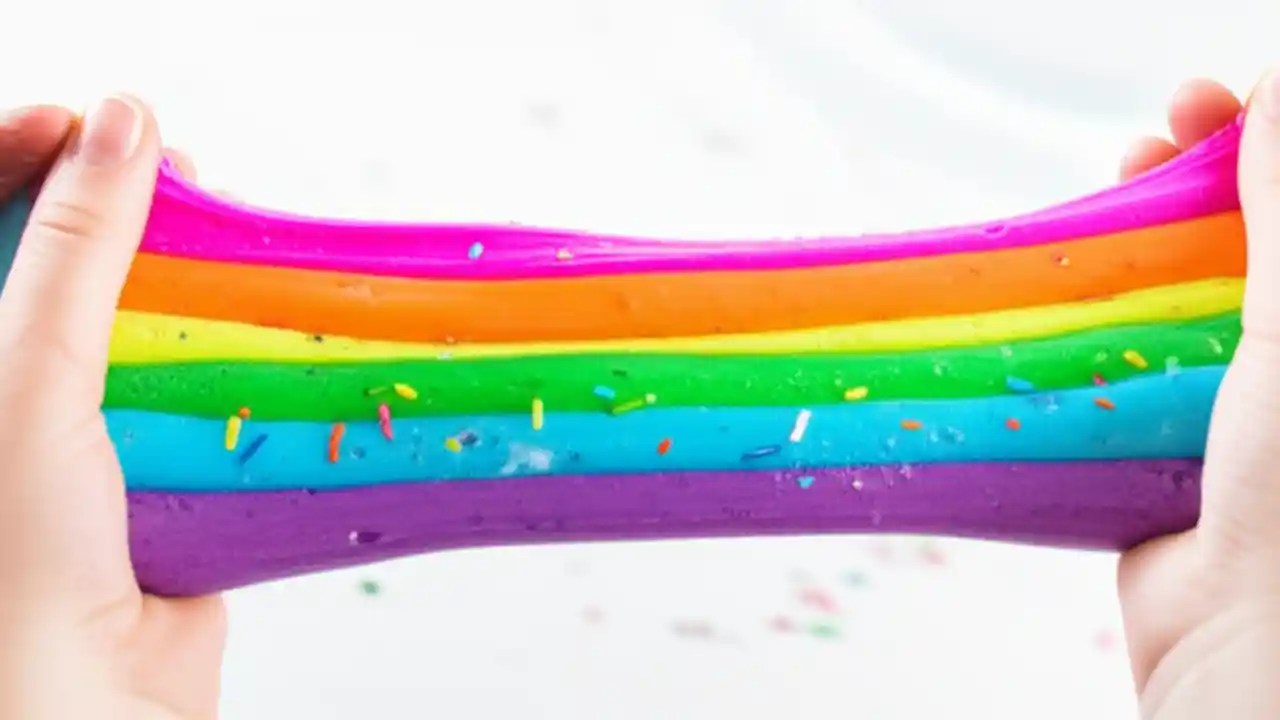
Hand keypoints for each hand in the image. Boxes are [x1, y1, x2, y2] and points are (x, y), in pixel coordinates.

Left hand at [0, 99, 224, 718]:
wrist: (94, 703)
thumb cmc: (19, 559)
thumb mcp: (31, 375)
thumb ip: (76, 250)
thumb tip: (120, 124)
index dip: (25, 156)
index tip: (87, 124)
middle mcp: (22, 384)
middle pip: (73, 257)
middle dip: (124, 207)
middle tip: (179, 179)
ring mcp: (96, 424)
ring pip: (152, 317)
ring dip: (199, 278)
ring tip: (236, 239)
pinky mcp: (168, 464)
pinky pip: (209, 385)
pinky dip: (242, 353)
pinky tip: (268, 326)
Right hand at [1118, 77, 1279, 717]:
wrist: (1237, 643)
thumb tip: (1274, 90)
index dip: (1264, 139)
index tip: (1218, 101)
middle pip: (1243, 234)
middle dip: (1200, 171)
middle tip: (1154, 137)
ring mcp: (1232, 398)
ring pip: (1177, 286)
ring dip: (1136, 234)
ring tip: (1105, 188)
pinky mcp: (1166, 438)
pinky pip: (1124, 354)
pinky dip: (1093, 314)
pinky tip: (1066, 280)